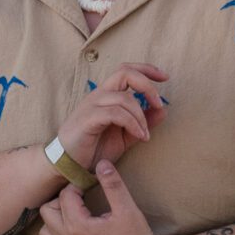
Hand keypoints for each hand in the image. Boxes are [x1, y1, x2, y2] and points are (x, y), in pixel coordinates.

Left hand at [38, 155, 170, 234]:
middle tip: (80, 197)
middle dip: (60, 200)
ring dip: (54, 219)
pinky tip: (73, 233)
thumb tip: (102, 162)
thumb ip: (113, 184)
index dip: (76, 185)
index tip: (90, 184)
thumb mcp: (127, 208)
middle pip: (46, 211)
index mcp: (78, 225)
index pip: (65, 195)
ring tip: (74, 213)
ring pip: (45, 232)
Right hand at [53, 64, 168, 172]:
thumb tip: (163, 110)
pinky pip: (116, 113)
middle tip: (158, 104)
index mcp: (107, 95)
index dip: (146, 69)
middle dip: (147, 86)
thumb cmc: (94, 149)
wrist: (70, 165)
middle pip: (125, 72)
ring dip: (141, 116)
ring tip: (145, 135)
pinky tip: (139, 136)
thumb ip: (143, 122)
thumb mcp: (125, 136)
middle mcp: (99, 95)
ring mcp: (92, 105)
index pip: (126, 70)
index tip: (165, 78)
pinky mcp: (88, 119)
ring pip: (124, 98)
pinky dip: (132, 123)